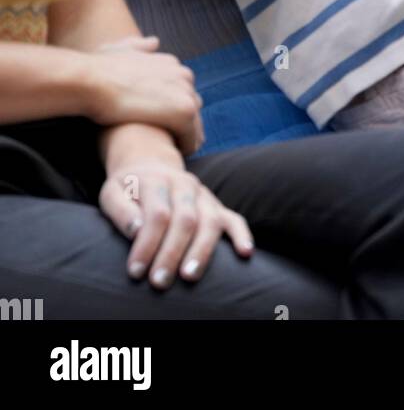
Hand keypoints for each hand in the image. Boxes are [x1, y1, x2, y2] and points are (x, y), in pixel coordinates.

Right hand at [86, 44, 203, 154]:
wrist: (93, 82)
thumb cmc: (98, 69)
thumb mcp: (120, 49)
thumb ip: (139, 46)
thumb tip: (155, 42)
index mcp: (171, 63)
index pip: (183, 91)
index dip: (172, 109)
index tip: (162, 124)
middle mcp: (183, 74)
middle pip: (193, 106)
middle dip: (182, 123)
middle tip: (168, 142)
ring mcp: (186, 92)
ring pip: (194, 123)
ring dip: (184, 137)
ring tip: (169, 153)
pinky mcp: (184, 111)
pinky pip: (192, 137)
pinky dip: (184, 148)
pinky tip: (170, 156)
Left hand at [99, 150, 253, 289]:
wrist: (151, 166)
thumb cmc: (129, 189)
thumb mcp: (112, 193)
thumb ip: (120, 210)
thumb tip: (135, 229)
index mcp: (157, 180)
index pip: (157, 214)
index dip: (147, 244)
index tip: (135, 271)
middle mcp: (184, 185)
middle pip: (185, 219)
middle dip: (172, 253)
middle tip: (159, 282)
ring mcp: (203, 195)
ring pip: (209, 220)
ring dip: (201, 251)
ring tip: (189, 277)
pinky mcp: (216, 206)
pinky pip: (234, 218)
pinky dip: (241, 235)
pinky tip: (245, 253)